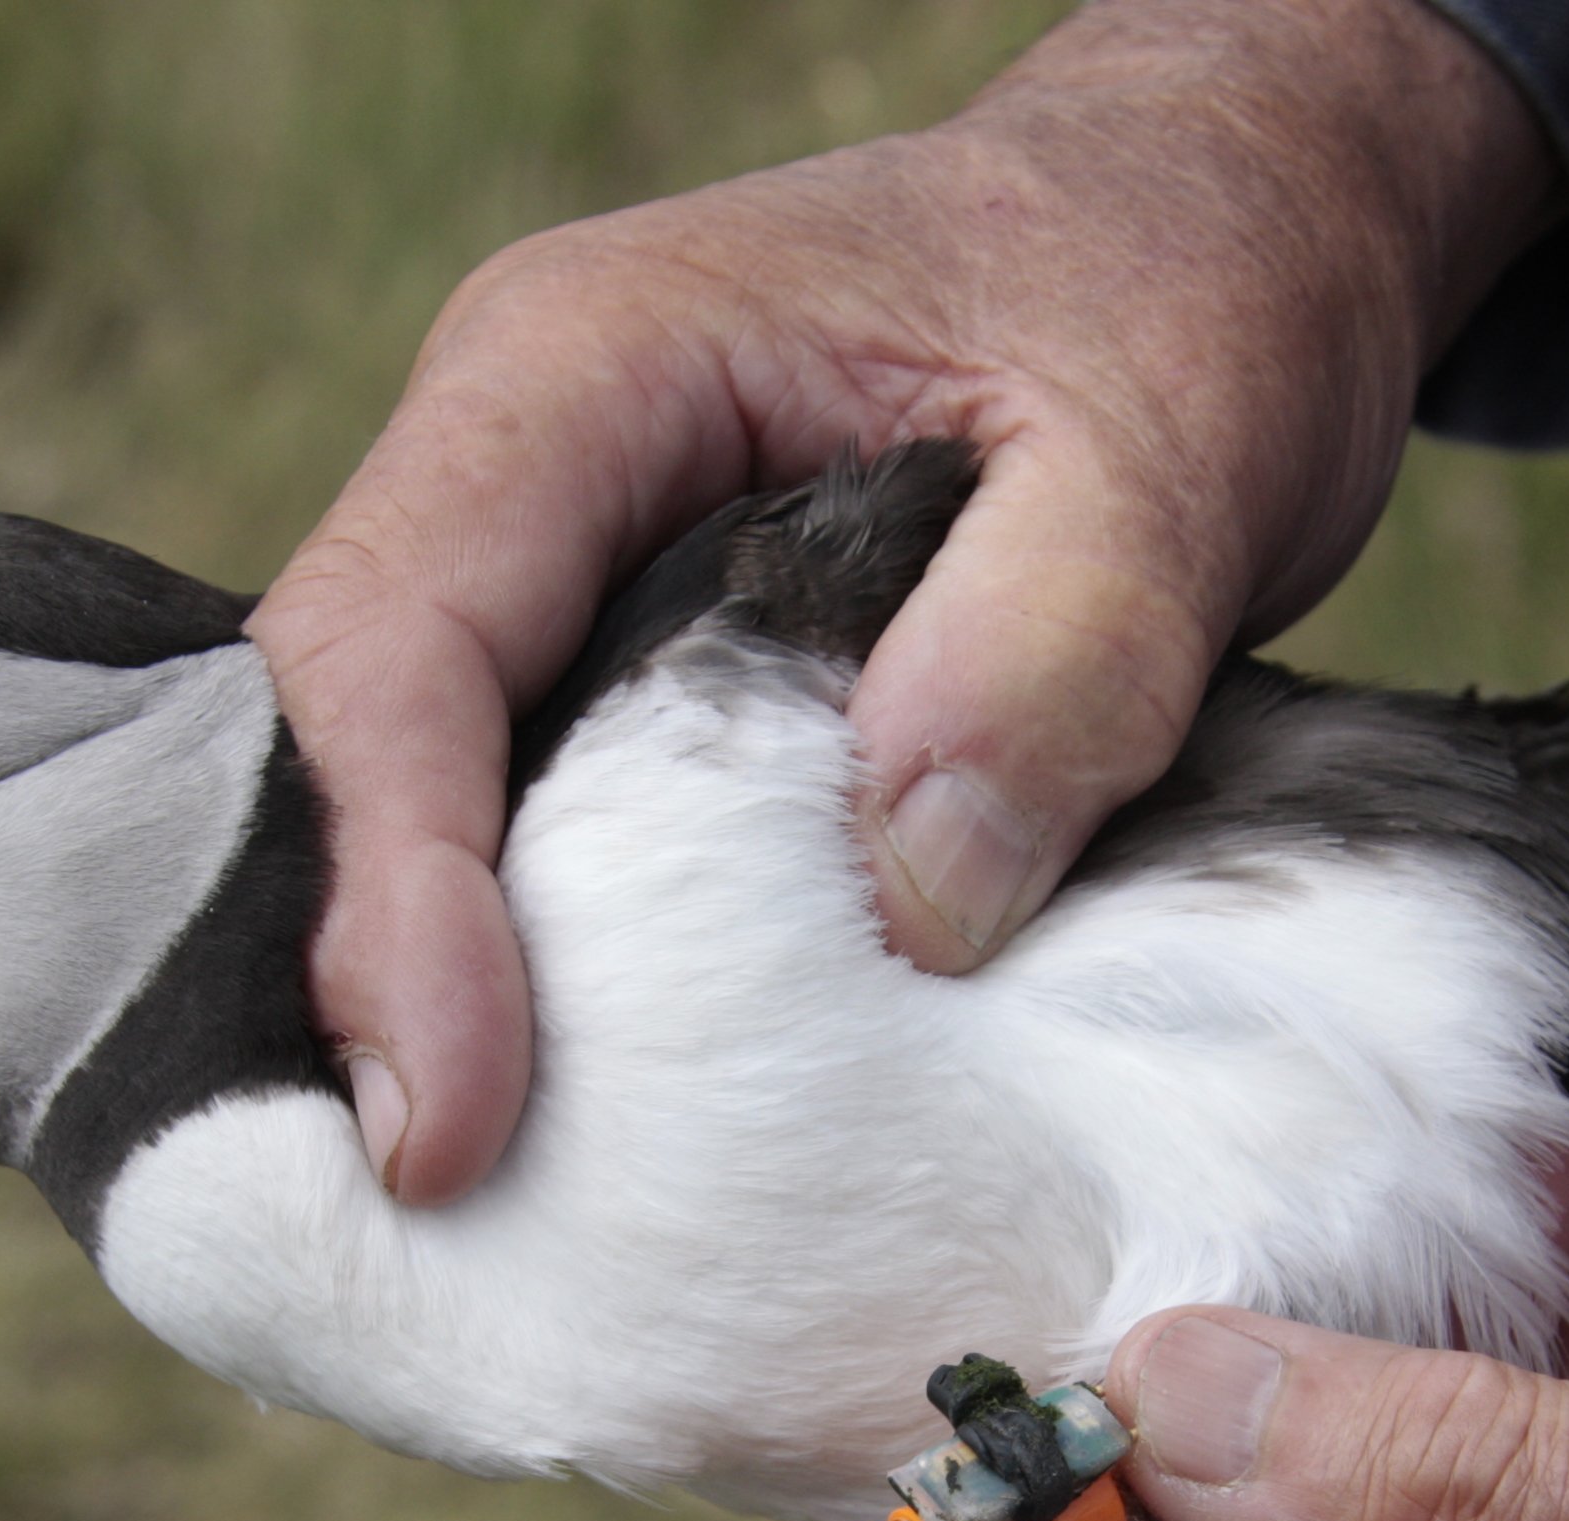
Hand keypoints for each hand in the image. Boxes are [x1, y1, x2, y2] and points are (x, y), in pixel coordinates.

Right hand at [249, 0, 1552, 1198]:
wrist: (1224, 230)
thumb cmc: (1187, 288)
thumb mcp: (1174, 438)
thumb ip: (1061, 644)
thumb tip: (920, 900)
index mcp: (583, 370)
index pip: (399, 644)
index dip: (397, 898)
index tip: (452, 1127)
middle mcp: (521, 478)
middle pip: (344, 757)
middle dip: (364, 994)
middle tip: (429, 1231)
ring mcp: (565, 590)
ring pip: (416, 821)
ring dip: (438, 1017)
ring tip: (480, 1243)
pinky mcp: (636, 692)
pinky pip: (537, 852)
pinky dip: (550, 1001)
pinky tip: (596, 1153)